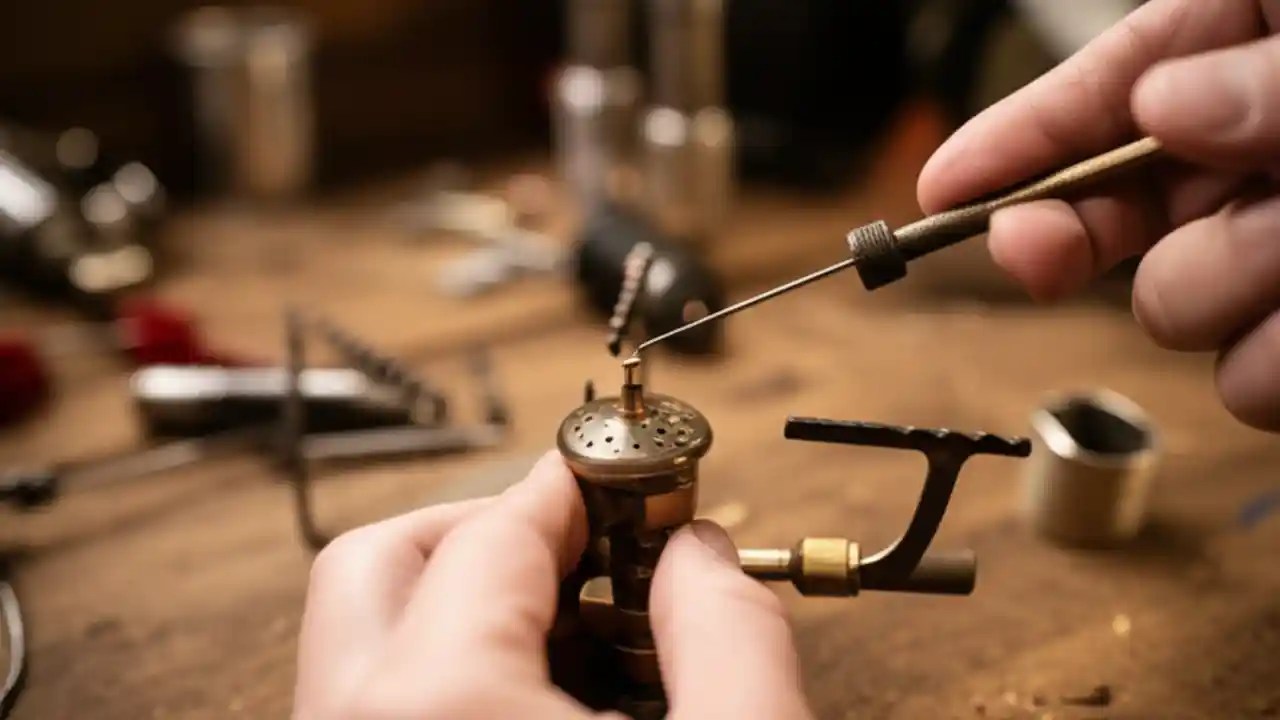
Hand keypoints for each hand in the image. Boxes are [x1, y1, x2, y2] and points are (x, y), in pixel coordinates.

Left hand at [293, 451, 813, 718]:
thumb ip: (732, 635)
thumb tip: (702, 550)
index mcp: (438, 711)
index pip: (495, 535)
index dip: (574, 484)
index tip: (625, 472)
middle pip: (381, 561)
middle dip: (484, 527)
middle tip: (577, 541)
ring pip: (364, 631)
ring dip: (461, 595)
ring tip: (575, 627)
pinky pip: (371, 696)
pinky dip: (444, 668)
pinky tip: (544, 694)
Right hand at [918, 0, 1279, 429]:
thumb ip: (1265, 68)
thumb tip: (1168, 107)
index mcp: (1249, 54)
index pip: (1109, 89)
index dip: (1016, 139)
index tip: (940, 189)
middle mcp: (1256, 162)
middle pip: (1109, 213)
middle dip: (1071, 237)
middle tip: (1033, 252)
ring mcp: (1279, 255)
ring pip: (1174, 311)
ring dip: (1221, 286)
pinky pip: (1250, 381)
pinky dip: (1270, 364)